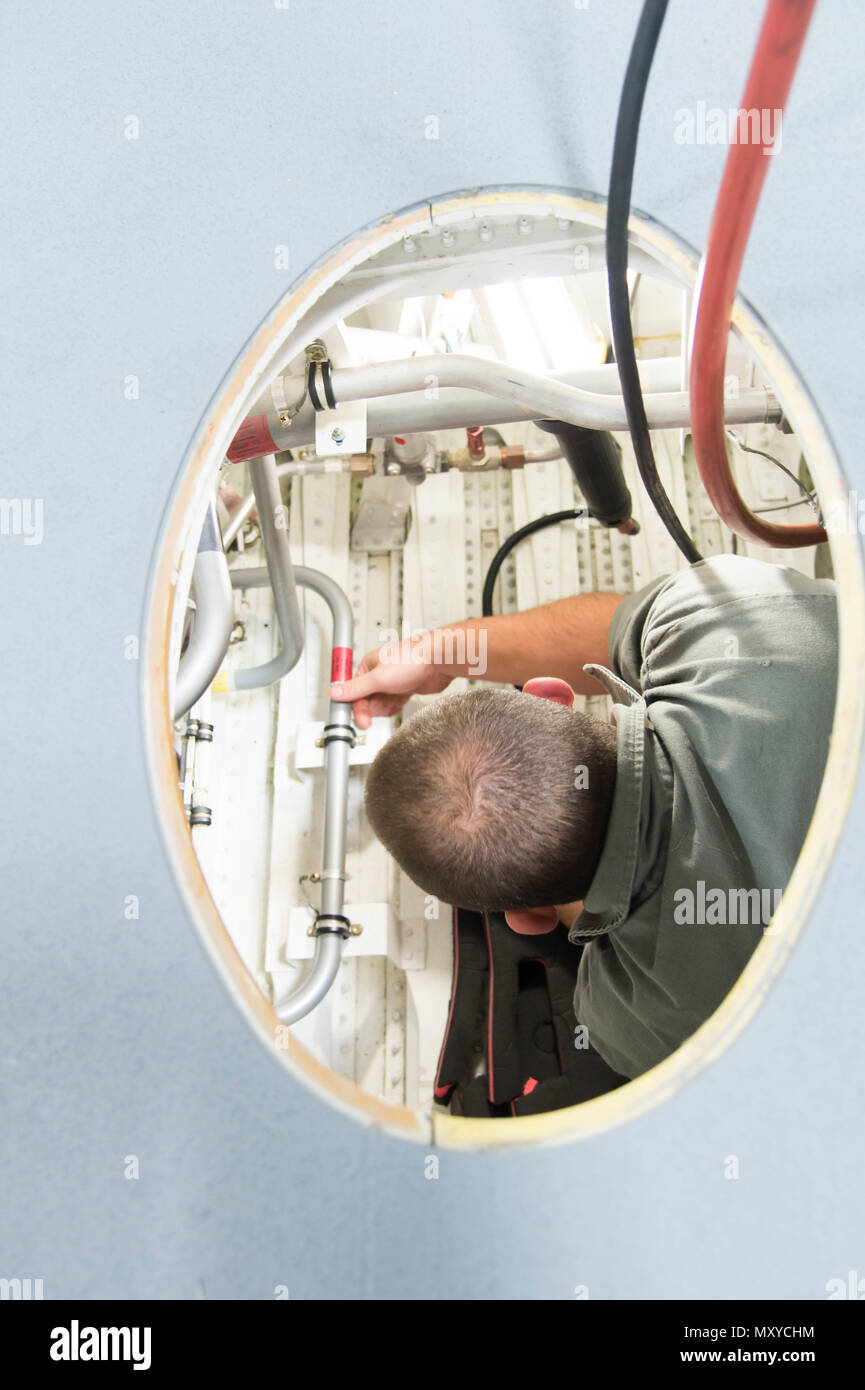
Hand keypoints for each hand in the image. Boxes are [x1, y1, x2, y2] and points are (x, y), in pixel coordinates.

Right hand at [329, 637, 452, 727]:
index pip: (353, 690)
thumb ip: (356, 688)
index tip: (356, 719)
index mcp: (368, 666)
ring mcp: (392, 682)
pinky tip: (398, 705)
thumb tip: (335, 692)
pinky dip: (394, 707)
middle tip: (369, 721)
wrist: (440, 661)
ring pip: (379, 703)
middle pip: (365, 699)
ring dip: (382, 709)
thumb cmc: (412, 659)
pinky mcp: (405, 688)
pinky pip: (393, 703)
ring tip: (389, 707)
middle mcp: (379, 673)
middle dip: (369, 710)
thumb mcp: (378, 678)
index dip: (352, 706)